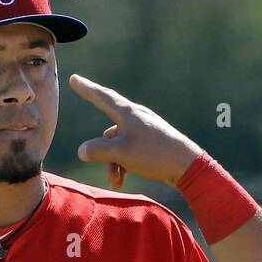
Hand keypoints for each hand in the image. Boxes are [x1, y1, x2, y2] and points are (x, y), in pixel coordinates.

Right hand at [69, 74, 202, 189]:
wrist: (187, 165)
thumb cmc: (153, 154)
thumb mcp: (121, 153)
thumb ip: (98, 150)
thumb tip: (82, 151)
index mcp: (127, 113)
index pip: (102, 96)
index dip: (86, 89)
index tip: (74, 79)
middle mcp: (136, 117)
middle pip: (109, 132)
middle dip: (104, 155)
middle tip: (111, 179)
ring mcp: (145, 129)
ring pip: (119, 144)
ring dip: (114, 163)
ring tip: (118, 183)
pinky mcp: (152, 142)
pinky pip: (130, 150)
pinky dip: (124, 163)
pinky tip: (125, 180)